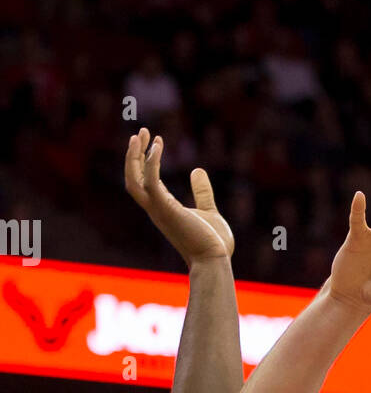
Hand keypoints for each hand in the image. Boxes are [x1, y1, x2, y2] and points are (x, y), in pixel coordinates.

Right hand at [124, 127, 233, 265]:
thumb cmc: (213, 242)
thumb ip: (202, 192)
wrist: (216, 261)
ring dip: (135, 157)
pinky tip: (157, 146)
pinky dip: (151, 163)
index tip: (153, 140)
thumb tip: (197, 171)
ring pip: (133, 181)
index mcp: (164, 209)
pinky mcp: (166, 209)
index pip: (145, 182)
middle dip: (134, 155)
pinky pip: (150, 182)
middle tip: (141, 132)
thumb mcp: (208, 210)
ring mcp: (158, 210)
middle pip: (133, 179)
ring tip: (142, 134)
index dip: (145, 161)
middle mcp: (156, 209)